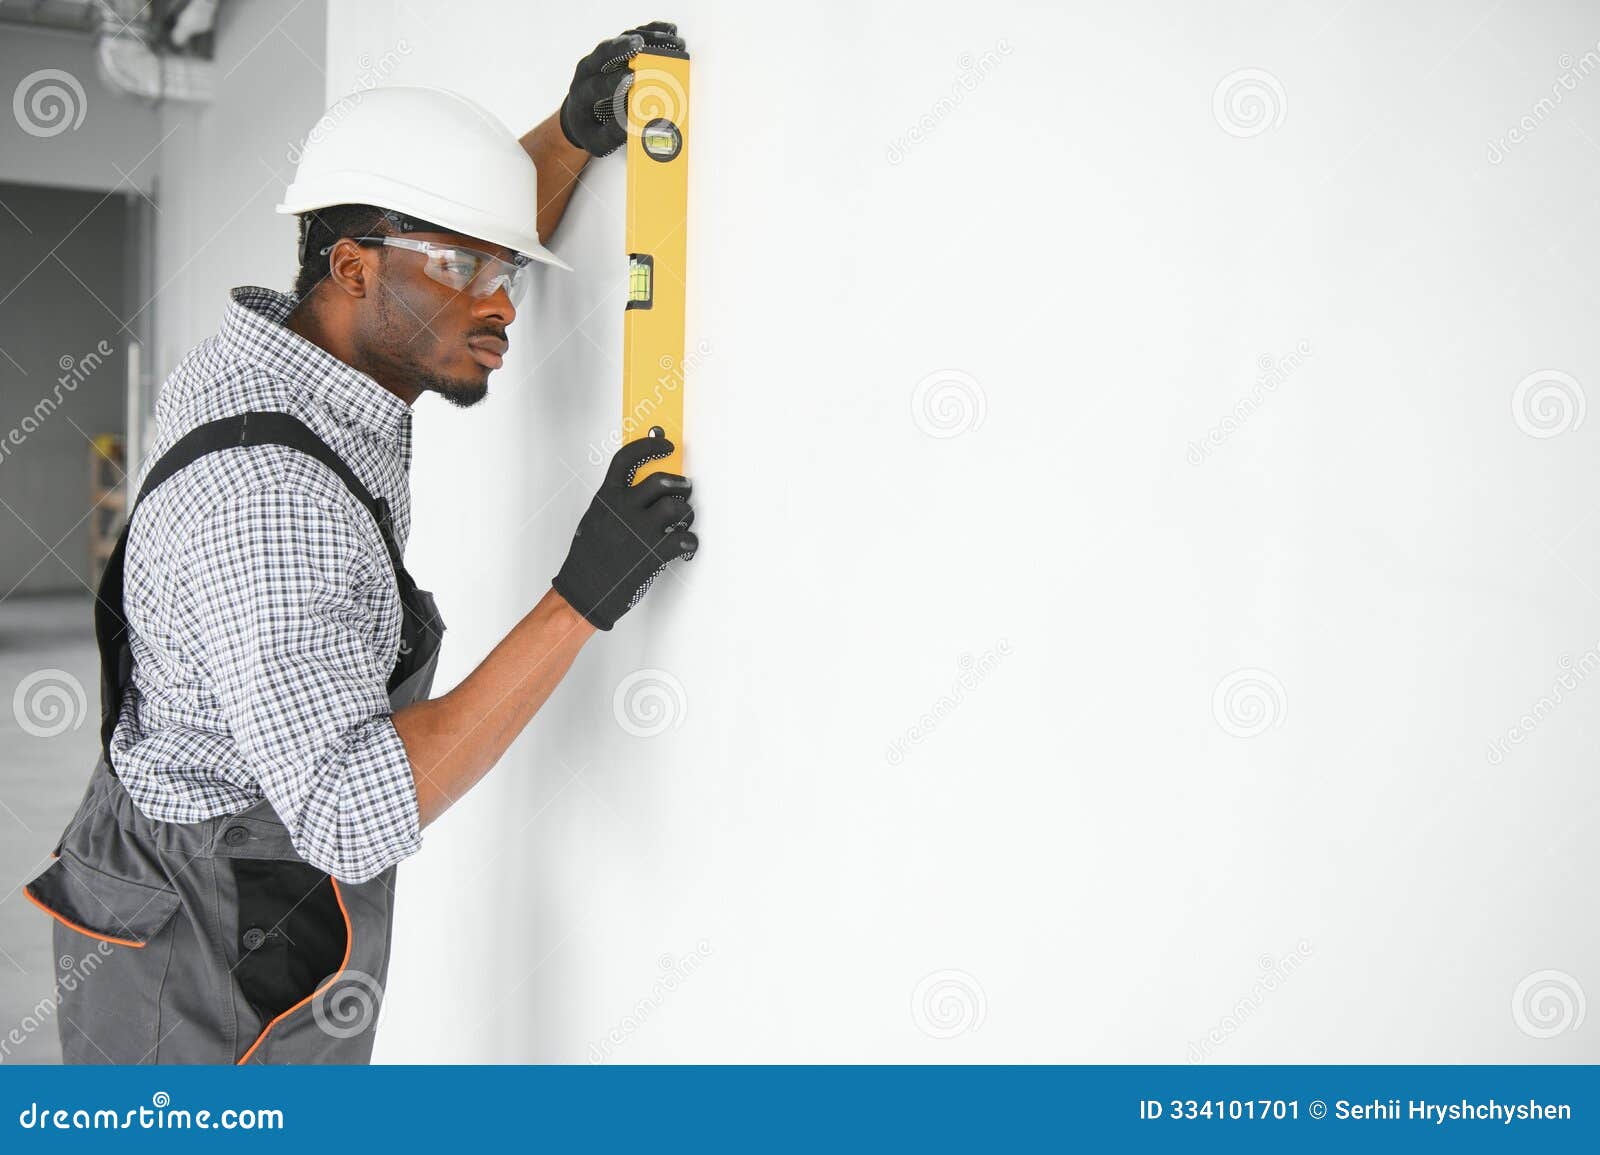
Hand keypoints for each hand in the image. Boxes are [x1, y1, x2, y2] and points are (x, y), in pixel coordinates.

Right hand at [552, 431, 696, 629]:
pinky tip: (684, 547)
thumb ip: (616, 501)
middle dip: (680, 483)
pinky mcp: (652, 555)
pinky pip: (684, 540)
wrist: (583, 592)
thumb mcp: (595, 519)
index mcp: (606, 499)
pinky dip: (690, 543)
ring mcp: (638, 532)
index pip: (627, 459)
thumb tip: (642, 488)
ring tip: (682, 523)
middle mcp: (622, 511)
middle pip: (661, 481)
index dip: (650, 445)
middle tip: (685, 488)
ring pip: (677, 508)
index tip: (665, 444)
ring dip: (687, 514)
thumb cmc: (587, 560)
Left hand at [559, 21, 686, 157]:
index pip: (596, 85)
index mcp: (582, 93)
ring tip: (672, 43)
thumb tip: (634, 123)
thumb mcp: (598, 141)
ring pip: (621, 39)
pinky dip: (652, 31)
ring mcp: (603, 56)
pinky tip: (670, 31)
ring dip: (647, 38)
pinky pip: (633, 35)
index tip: (631, 79)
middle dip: (623, 47)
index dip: (614, 82)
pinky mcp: (616, 49)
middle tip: (641, 45)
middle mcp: (589, 69)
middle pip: (603, 52)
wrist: (581, 115)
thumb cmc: (591, 128)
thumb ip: (614, 133)